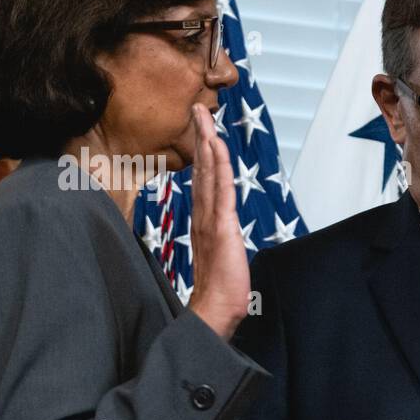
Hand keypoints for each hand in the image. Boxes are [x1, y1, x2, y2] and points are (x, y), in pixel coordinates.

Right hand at [187, 103, 249, 340]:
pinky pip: (220, 190)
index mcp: (203, 221)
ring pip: (208, 172)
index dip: (202, 155)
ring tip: (203, 115)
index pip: (202, 181)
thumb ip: (216, 241)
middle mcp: (204, 215)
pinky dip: (218, 165)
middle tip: (198, 109)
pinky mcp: (221, 227)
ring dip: (207, 141)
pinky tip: (217, 146)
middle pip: (202, 169)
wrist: (216, 311)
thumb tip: (218, 235)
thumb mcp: (218, 259)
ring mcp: (211, 219)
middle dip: (201, 137)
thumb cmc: (218, 292)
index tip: (201, 131)